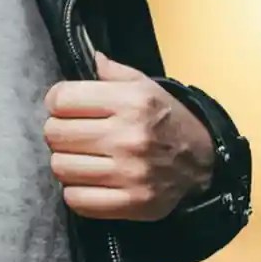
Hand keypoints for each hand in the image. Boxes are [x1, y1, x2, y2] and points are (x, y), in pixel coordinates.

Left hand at [43, 51, 213, 220]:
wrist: (205, 164)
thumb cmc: (168, 122)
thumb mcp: (146, 88)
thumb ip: (113, 73)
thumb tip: (90, 58)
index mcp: (132, 102)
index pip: (62, 99)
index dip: (57, 102)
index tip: (65, 107)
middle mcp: (130, 137)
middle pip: (55, 134)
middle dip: (58, 132)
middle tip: (73, 135)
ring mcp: (130, 173)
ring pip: (60, 168)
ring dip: (65, 162)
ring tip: (81, 158)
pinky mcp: (130, 203)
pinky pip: (76, 200)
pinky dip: (76, 191)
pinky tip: (88, 181)